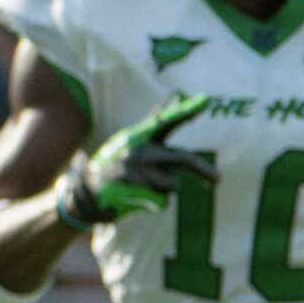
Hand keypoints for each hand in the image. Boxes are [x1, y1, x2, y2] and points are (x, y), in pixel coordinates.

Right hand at [55, 94, 215, 228]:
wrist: (84, 194)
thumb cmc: (113, 165)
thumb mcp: (128, 142)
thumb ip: (151, 127)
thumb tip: (167, 105)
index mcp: (140, 136)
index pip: (167, 120)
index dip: (187, 110)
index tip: (207, 100)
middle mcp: (139, 151)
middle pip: (182, 158)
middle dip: (204, 171)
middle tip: (219, 180)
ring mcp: (136, 173)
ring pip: (173, 184)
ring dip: (167, 188)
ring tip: (147, 186)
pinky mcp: (135, 193)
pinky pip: (162, 201)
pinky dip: (156, 202)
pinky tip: (138, 199)